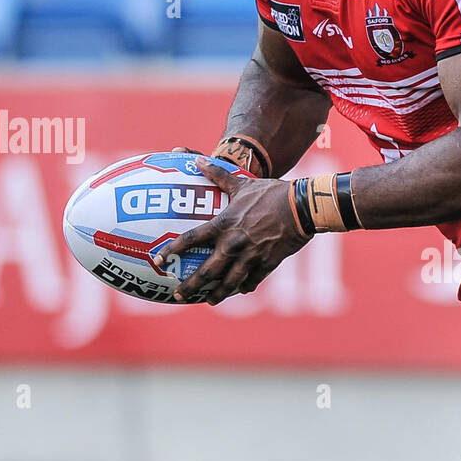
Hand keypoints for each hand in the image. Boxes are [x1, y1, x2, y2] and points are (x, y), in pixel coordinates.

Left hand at [153, 157, 309, 304]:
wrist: (300, 207)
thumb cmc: (270, 193)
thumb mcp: (242, 184)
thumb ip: (217, 175)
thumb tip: (196, 160)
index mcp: (222, 225)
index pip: (189, 240)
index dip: (171, 251)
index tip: (159, 261)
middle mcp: (232, 245)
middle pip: (206, 272)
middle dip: (190, 286)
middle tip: (178, 294)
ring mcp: (250, 257)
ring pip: (228, 283)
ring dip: (217, 294)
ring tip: (209, 300)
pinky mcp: (267, 264)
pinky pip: (252, 281)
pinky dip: (245, 286)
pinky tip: (240, 290)